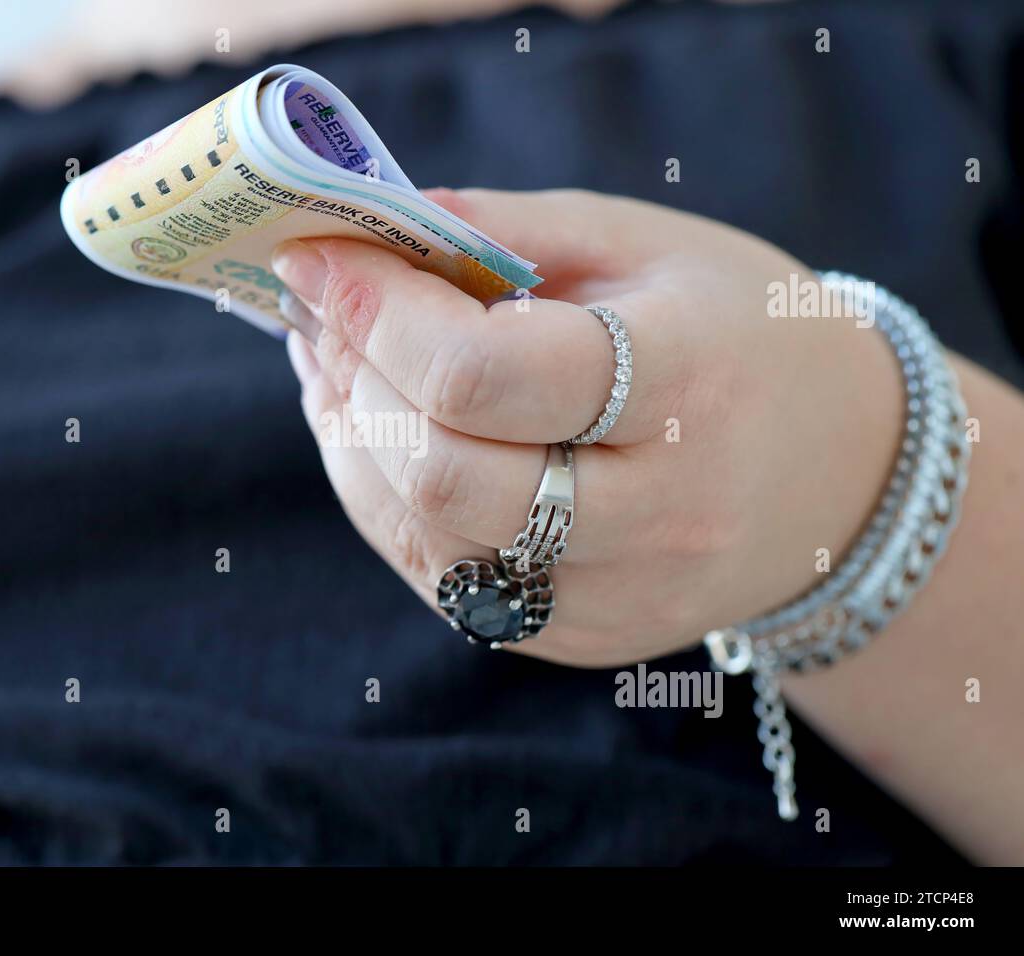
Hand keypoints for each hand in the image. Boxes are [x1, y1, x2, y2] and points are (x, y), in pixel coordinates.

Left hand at [274, 188, 902, 666]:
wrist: (841, 475)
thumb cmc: (739, 333)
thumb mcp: (645, 246)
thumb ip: (508, 229)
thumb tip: (372, 226)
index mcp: (686, 386)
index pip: (485, 376)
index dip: (377, 316)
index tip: (319, 259)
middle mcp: (661, 514)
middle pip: (443, 476)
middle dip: (354, 385)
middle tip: (324, 318)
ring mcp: (622, 596)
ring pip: (428, 541)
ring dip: (353, 446)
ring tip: (336, 370)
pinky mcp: (586, 639)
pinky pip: (447, 585)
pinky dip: (389, 506)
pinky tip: (381, 439)